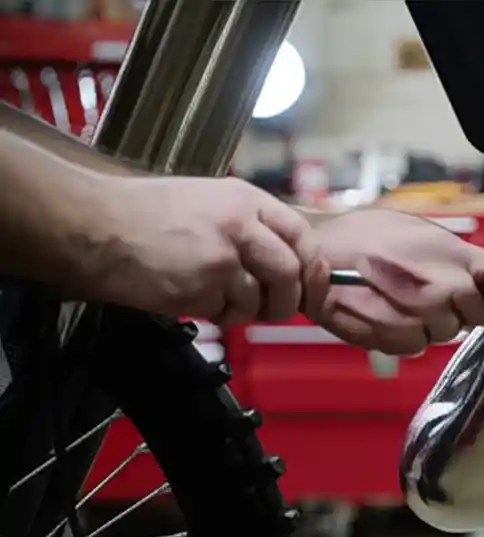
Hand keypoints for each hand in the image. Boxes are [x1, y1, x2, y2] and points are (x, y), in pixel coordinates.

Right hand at [82, 175, 309, 322]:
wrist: (95, 226)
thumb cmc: (146, 214)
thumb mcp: (207, 200)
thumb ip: (250, 225)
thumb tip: (287, 262)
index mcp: (246, 199)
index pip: (302, 235)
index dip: (313, 267)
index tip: (312, 287)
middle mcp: (241, 225)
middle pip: (292, 272)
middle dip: (290, 300)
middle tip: (276, 310)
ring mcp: (223, 258)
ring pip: (262, 300)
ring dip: (247, 311)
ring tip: (221, 301)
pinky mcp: (202, 288)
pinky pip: (228, 313)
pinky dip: (218, 316)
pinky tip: (196, 300)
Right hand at [299, 209, 483, 354]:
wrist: (312, 254)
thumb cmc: (363, 238)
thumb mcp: (418, 231)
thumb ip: (461, 257)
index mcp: (447, 251)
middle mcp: (436, 283)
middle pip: (478, 314)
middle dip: (464, 309)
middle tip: (438, 296)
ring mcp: (414, 313)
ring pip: (445, 333)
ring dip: (431, 324)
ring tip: (404, 302)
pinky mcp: (390, 335)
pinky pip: (415, 346)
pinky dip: (406, 337)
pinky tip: (388, 315)